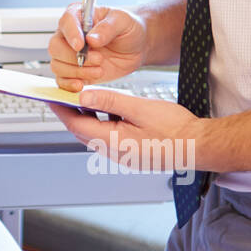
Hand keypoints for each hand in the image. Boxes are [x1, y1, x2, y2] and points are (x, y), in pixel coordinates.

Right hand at [49, 3, 147, 91]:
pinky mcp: (74, 71)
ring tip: (99, 71)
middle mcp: (70, 35)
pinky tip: (82, 84)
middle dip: (74, 57)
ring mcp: (70, 54)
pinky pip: (61, 80)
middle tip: (98, 59)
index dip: (71, 34)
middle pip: (55, 47)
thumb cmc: (128, 28)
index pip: (66, 22)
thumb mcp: (123, 21)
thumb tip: (92, 38)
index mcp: (78, 16)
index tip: (80, 45)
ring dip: (77, 72)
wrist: (136, 47)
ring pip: (57, 65)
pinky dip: (69, 84)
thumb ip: (107, 28)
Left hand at [49, 87, 206, 173]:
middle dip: (70, 113)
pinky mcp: (131, 152)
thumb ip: (109, 102)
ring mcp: (123, 155)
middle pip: (83, 132)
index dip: (61, 110)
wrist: (199, 146)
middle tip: (61, 95)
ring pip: (95, 134)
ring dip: (87, 117)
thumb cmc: (175, 129)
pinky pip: (109, 136)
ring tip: (81, 98)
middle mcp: (115, 153)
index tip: (50, 97)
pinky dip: (102, 122)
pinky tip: (108, 109)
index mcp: (113, 142)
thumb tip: (83, 97)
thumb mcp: (139, 108)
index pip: (76, 126)